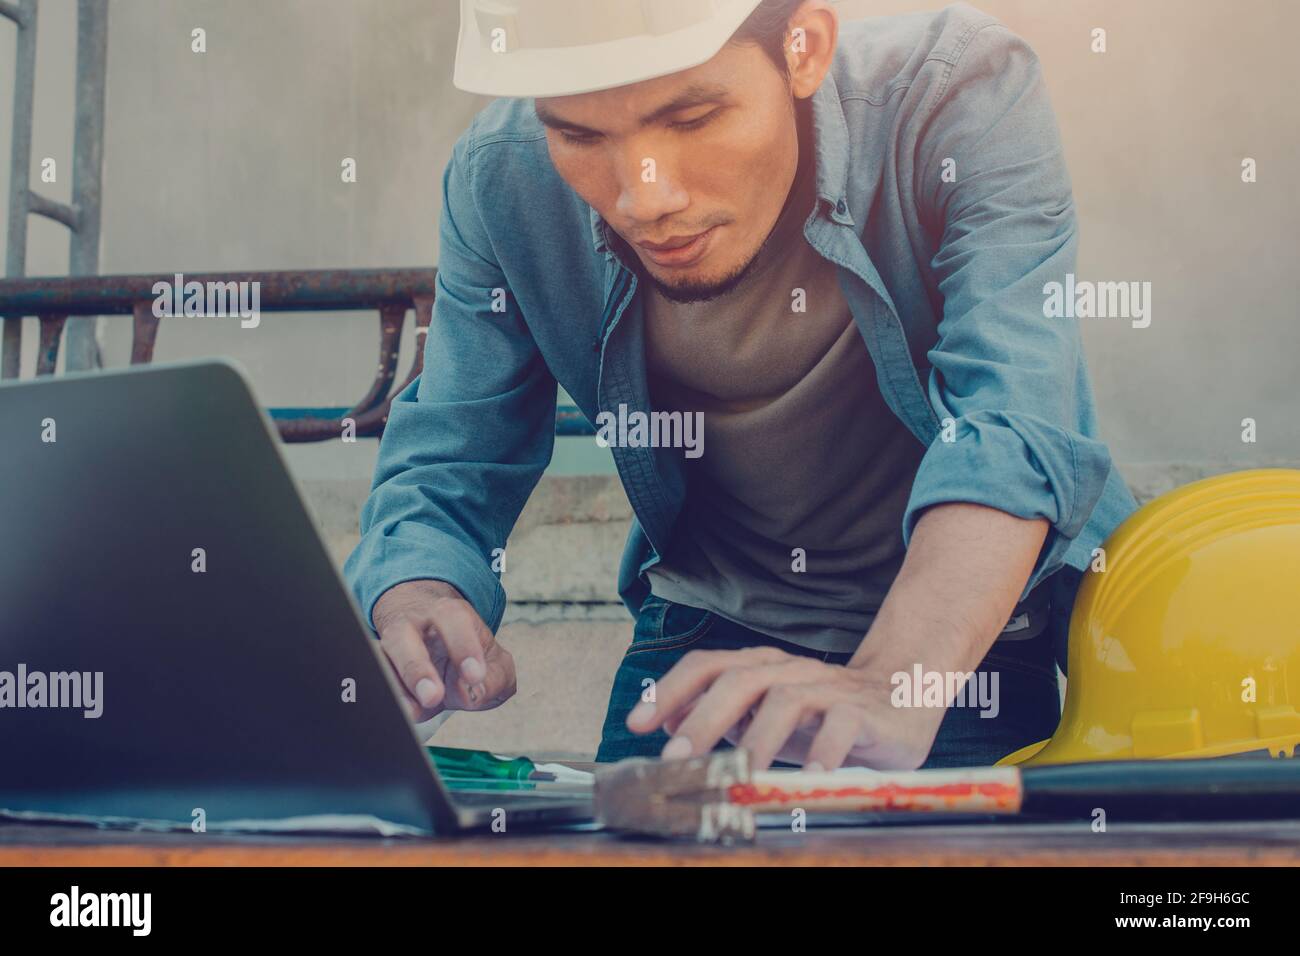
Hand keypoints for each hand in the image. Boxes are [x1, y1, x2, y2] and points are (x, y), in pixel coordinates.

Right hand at [372, 579, 515, 722]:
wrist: (431, 637)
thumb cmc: (465, 650)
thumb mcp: (494, 660)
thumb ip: (496, 678)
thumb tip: (473, 694)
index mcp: (448, 614)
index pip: (453, 620)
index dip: (464, 647)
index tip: (475, 676)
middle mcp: (412, 625)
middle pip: (404, 636)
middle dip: (416, 668)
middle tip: (433, 696)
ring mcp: (388, 647)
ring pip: (379, 659)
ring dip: (394, 687)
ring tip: (412, 713)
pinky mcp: (376, 668)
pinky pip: (368, 679)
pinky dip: (381, 697)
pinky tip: (397, 713)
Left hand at [625, 646, 944, 770]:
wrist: (903, 694)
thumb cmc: (824, 712)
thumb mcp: (766, 716)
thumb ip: (723, 717)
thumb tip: (667, 724)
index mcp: (759, 668)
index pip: (706, 666)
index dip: (669, 691)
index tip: (636, 724)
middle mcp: (788, 670)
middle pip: (738, 680)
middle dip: (703, 718)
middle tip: (678, 757)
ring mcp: (826, 687)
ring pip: (785, 700)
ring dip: (757, 740)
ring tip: (737, 776)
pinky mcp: (863, 710)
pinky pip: (840, 725)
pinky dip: (822, 750)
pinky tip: (809, 778)